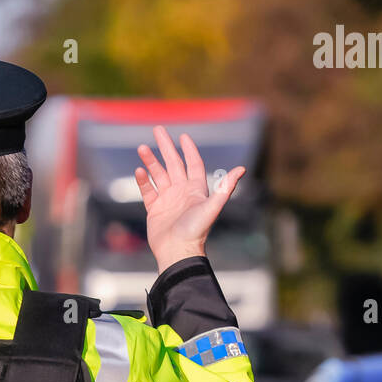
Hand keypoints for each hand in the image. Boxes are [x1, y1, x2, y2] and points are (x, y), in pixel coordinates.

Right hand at [135, 125, 244, 274]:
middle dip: (165, 147)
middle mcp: (182, 193)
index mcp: (196, 190)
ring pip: (158, 175)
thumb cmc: (196, 231)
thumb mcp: (212, 207)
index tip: (183, 136)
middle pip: (173, 164)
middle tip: (157, 130)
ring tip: (141, 148)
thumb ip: (225, 187)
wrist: (178, 252)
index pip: (193, 164)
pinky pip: (148, 191)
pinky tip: (139, 170)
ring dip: (151, 161)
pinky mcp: (155, 210)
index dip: (189, 150)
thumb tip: (242, 169)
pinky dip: (143, 180)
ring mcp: (167, 200)